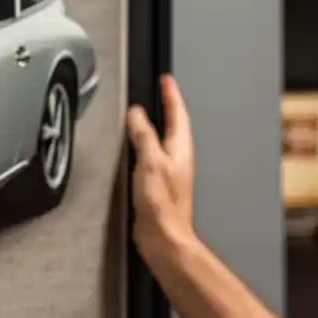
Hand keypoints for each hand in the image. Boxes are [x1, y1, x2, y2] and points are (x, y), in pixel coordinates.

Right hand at [126, 74, 195, 257]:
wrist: (164, 238)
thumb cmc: (162, 205)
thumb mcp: (151, 162)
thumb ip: (144, 136)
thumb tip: (137, 114)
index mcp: (180, 149)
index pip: (178, 114)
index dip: (171, 95)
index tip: (166, 80)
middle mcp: (178, 159)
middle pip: (175, 125)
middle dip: (168, 106)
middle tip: (162, 91)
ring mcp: (170, 172)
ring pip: (165, 140)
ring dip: (158, 125)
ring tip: (149, 113)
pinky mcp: (159, 184)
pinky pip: (154, 155)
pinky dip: (147, 145)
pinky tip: (139, 149)